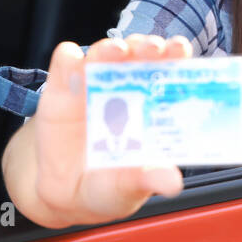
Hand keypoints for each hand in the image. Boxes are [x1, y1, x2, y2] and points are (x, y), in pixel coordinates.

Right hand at [26, 34, 193, 227]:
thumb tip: (173, 183)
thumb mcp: (127, 187)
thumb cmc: (109, 186)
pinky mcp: (61, 89)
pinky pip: (65, 63)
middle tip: (154, 48)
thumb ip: (146, 180)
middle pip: (140, 54)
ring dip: (111, 48)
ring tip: (117, 51)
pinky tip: (73, 61)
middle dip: (148, 46)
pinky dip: (69, 57)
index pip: (169, 70)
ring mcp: (93, 85)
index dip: (176, 55)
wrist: (65, 195)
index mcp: (152, 105)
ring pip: (104, 53)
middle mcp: (125, 87)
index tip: (180, 49)